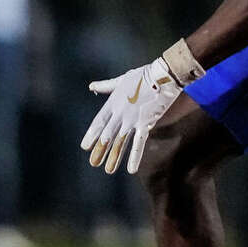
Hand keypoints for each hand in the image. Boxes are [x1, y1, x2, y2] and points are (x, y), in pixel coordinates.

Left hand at [81, 59, 181, 174]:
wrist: (162, 76)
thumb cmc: (143, 76)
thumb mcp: (121, 80)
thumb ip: (106, 86)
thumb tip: (92, 86)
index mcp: (113, 102)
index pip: (99, 122)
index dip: (92, 135)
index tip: (85, 146)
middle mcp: (120, 113)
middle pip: (107, 135)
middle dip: (100, 150)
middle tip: (94, 163)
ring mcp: (132, 120)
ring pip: (120, 142)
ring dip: (114, 157)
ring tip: (108, 170)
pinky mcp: (146, 124)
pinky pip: (139, 143)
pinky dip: (135, 157)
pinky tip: (131, 170)